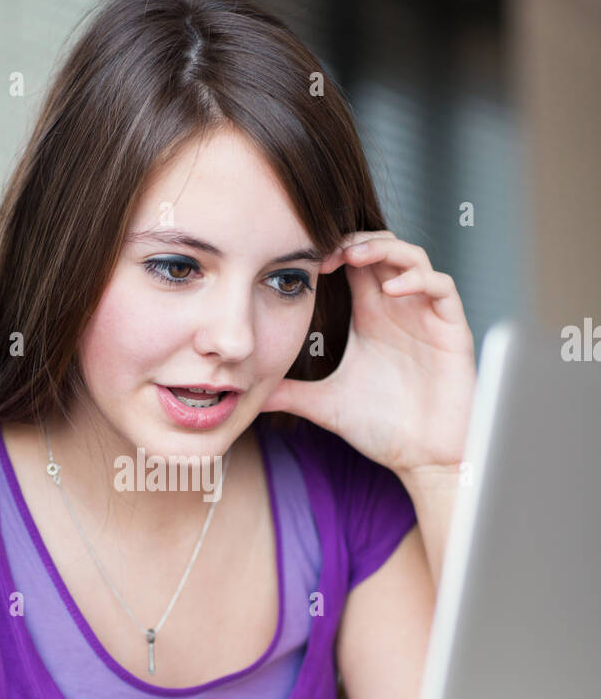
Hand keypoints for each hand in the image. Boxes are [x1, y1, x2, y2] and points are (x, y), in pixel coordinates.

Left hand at [262, 231, 476, 477]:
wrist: (424, 458)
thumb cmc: (386, 429)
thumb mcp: (326, 404)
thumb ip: (290, 393)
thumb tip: (247, 395)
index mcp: (371, 316)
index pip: (355, 263)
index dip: (333, 250)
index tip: (306, 261)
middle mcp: (399, 309)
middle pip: (383, 249)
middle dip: (356, 240)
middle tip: (327, 250)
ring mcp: (426, 316)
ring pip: (413, 257)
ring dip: (385, 248)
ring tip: (355, 256)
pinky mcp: (451, 330)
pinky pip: (442, 287)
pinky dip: (418, 280)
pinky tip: (391, 290)